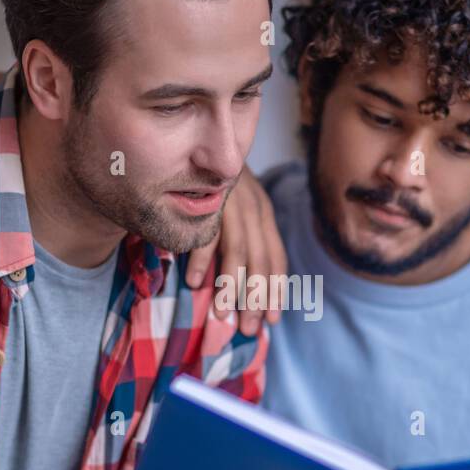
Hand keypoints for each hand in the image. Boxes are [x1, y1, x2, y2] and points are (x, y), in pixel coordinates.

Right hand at [185, 167, 287, 335]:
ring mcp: (232, 203)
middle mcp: (254, 209)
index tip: (273, 320)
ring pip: (238, 251)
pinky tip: (193, 283)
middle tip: (249, 329)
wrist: (200, 140)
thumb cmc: (215, 182)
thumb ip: (245, 236)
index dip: (276, 291)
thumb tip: (246, 279)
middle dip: (256, 299)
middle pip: (260, 261)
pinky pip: (205, 233)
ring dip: (231, 286)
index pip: (277, 258)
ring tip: (223, 315)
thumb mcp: (239, 206)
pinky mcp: (208, 198)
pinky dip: (199, 259)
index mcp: (264, 214)